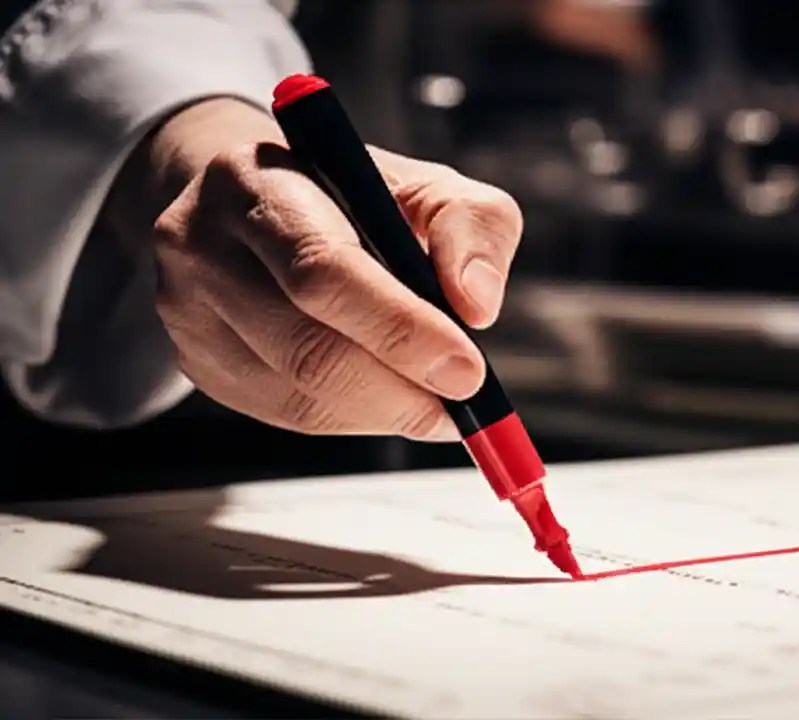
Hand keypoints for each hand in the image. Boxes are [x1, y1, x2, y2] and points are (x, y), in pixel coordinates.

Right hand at [107, 98, 522, 439]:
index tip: (466, 368)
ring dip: (386, 411)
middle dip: (400, 389)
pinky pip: (288, 415)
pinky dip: (356, 419)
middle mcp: (202, 245)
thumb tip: (476, 305)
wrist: (254, 202)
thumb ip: (470, 227)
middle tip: (464, 401)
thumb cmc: (353, 194)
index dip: (399, 328)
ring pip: (299, 395)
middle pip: (306, 348)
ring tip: (439, 402)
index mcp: (258, 183)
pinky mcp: (198, 364)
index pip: (322, 269)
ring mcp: (189, 312)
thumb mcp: (426, 185)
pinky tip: (388, 397)